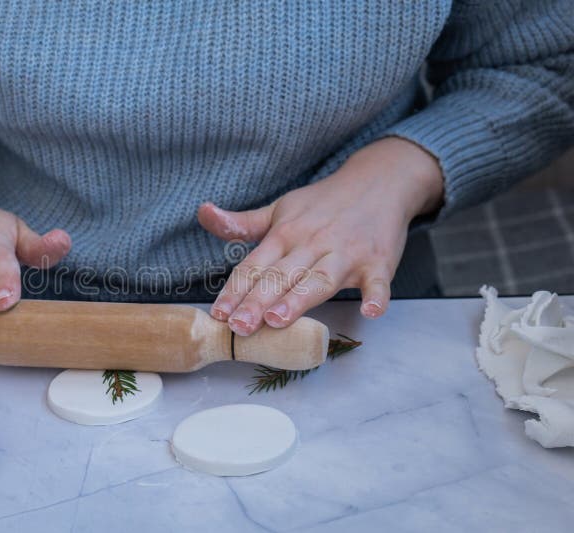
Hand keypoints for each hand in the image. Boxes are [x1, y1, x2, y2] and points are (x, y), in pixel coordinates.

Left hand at [198, 137, 442, 335]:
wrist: (380, 180)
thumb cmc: (323, 204)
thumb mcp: (280, 209)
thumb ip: (242, 223)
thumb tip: (203, 213)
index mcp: (285, 234)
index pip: (254, 266)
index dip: (235, 290)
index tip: (218, 314)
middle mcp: (312, 243)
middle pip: (281, 276)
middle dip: (258, 302)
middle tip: (239, 327)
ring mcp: (346, 253)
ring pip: (319, 279)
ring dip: (299, 299)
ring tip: (278, 320)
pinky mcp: (379, 262)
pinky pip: (378, 282)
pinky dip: (377, 296)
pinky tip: (370, 311)